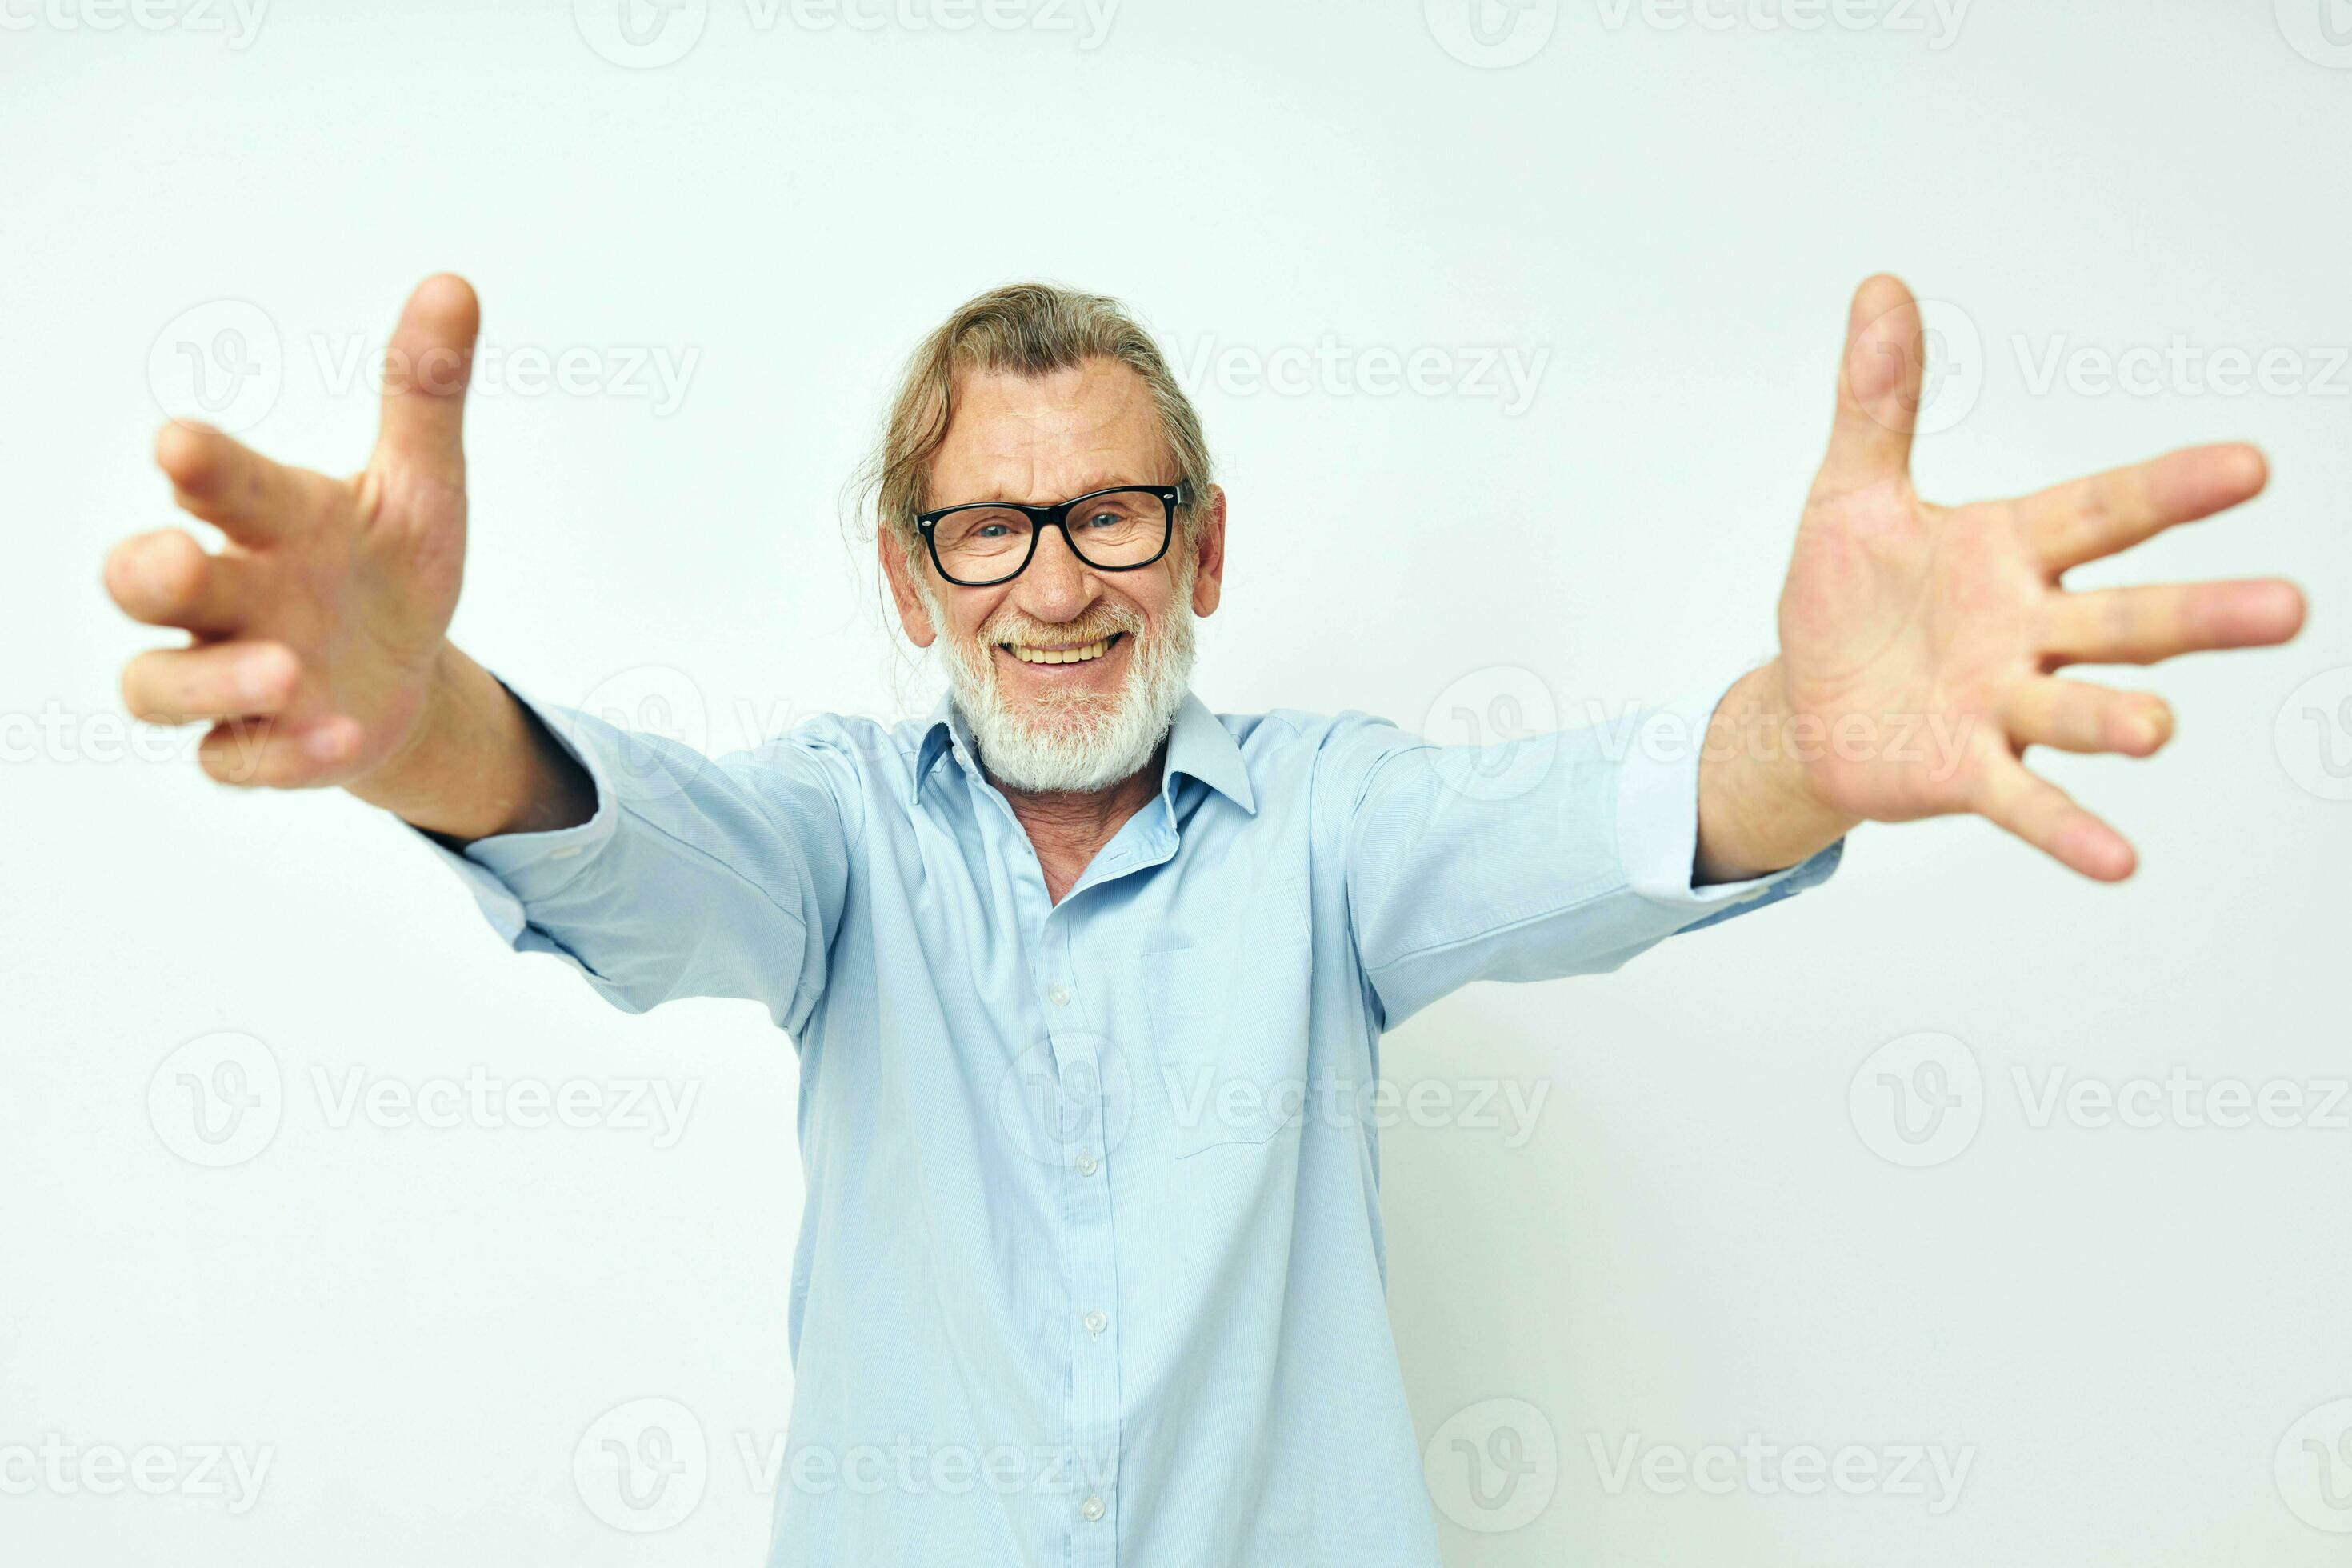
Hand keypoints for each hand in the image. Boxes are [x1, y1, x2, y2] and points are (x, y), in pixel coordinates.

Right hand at [107, 276, 480, 790]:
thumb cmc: (390, 564)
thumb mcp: (422, 486)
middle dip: (152, 569)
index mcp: (266, 518)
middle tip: (182, 556)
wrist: (406, 672)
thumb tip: (452, 284)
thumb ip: (424, 395)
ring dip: (214, 677)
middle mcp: (226, 593)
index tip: (181, 445)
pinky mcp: (251, 747)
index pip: (220, 484)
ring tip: (286, 668)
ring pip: (161, 683)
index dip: (199, 465)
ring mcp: (227, 675)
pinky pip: (235, 759)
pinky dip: (280, 752)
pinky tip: (338, 734)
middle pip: (142, 581)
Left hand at [1760, 274, 2305, 880]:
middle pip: (2125, 617)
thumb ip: (1877, 401)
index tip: (2250, 466)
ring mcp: (2004, 705)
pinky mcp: (1966, 771)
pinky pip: (2025, 802)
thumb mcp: (1851, 493)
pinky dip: (2069, 829)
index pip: (2102, 512)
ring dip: (2121, 720)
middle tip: (2290, 607)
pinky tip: (2120, 862)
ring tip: (2161, 727)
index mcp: (2010, 551)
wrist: (1804, 704)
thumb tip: (1878, 290)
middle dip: (2200, 614)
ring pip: (2079, 709)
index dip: (2171, 490)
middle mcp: (2027, 629)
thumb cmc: (1847, 597)